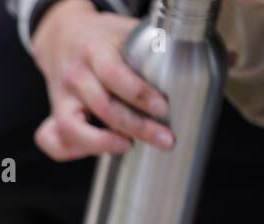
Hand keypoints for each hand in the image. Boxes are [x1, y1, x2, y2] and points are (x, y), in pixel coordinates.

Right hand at [30, 0, 173, 160]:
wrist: (61, 38)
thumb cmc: (101, 38)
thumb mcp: (125, 31)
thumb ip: (154, 47)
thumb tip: (211, 62)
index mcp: (94, 50)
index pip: (114, 75)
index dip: (139, 94)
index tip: (162, 108)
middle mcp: (74, 75)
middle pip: (102, 107)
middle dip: (136, 127)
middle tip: (163, 138)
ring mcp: (60, 98)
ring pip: (73, 129)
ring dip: (103, 144)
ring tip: (127, 146)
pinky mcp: (54, 114)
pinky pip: (52, 141)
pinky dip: (72, 151)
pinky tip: (95, 150)